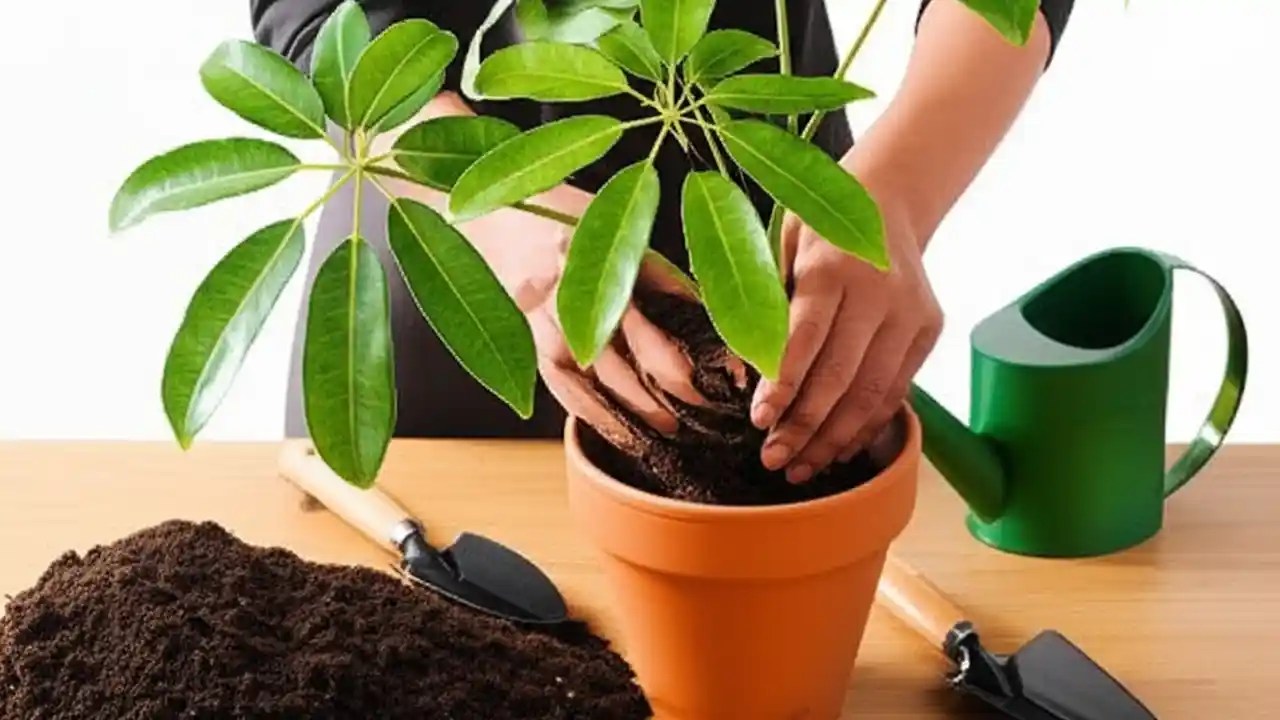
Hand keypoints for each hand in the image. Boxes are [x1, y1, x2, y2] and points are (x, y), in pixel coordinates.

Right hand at [507, 202, 705, 446]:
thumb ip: (659, 276)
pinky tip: (618, 430)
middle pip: (624, 358)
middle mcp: (569, 296)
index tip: (723, 377)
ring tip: (664, 432)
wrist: (494, 215)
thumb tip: (707, 316)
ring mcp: (544, 322)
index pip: (653, 322)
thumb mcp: (618, 232)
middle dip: (667, 392)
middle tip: (700, 415)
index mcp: (600, 262)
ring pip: (593, 380)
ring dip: (630, 411)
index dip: (684, 359)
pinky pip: (562, 386)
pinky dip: (592, 412)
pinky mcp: (528, 341)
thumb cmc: (565, 217)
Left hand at [750, 188, 942, 482]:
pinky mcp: (928, 331)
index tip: (759, 421)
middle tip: (773, 459)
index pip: (806, 336)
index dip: (783, 384)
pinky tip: (837, 450)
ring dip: (835, 439)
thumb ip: (768, 300)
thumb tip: (745, 369)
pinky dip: (865, 427)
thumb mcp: (781, 244)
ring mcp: (910, 313)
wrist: (891, 198)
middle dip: (805, 426)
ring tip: (801, 468)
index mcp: (833, 265)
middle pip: (842, 375)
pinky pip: (895, 391)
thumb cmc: (818, 227)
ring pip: (873, 393)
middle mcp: (879, 291)